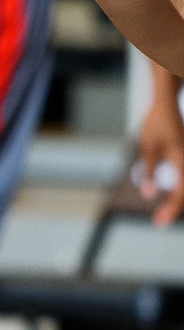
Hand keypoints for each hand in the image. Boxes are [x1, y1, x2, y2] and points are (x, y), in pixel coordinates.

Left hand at [136, 95, 183, 224]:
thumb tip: (148, 195)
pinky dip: (179, 193)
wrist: (166, 106)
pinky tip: (169, 200)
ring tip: (162, 215)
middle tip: (158, 223)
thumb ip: (149, 172)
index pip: (181, 193)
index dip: (172, 209)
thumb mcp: (148, 148)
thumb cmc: (156, 125)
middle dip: (174, 210)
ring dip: (177, 203)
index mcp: (183, 162)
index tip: (160, 221)